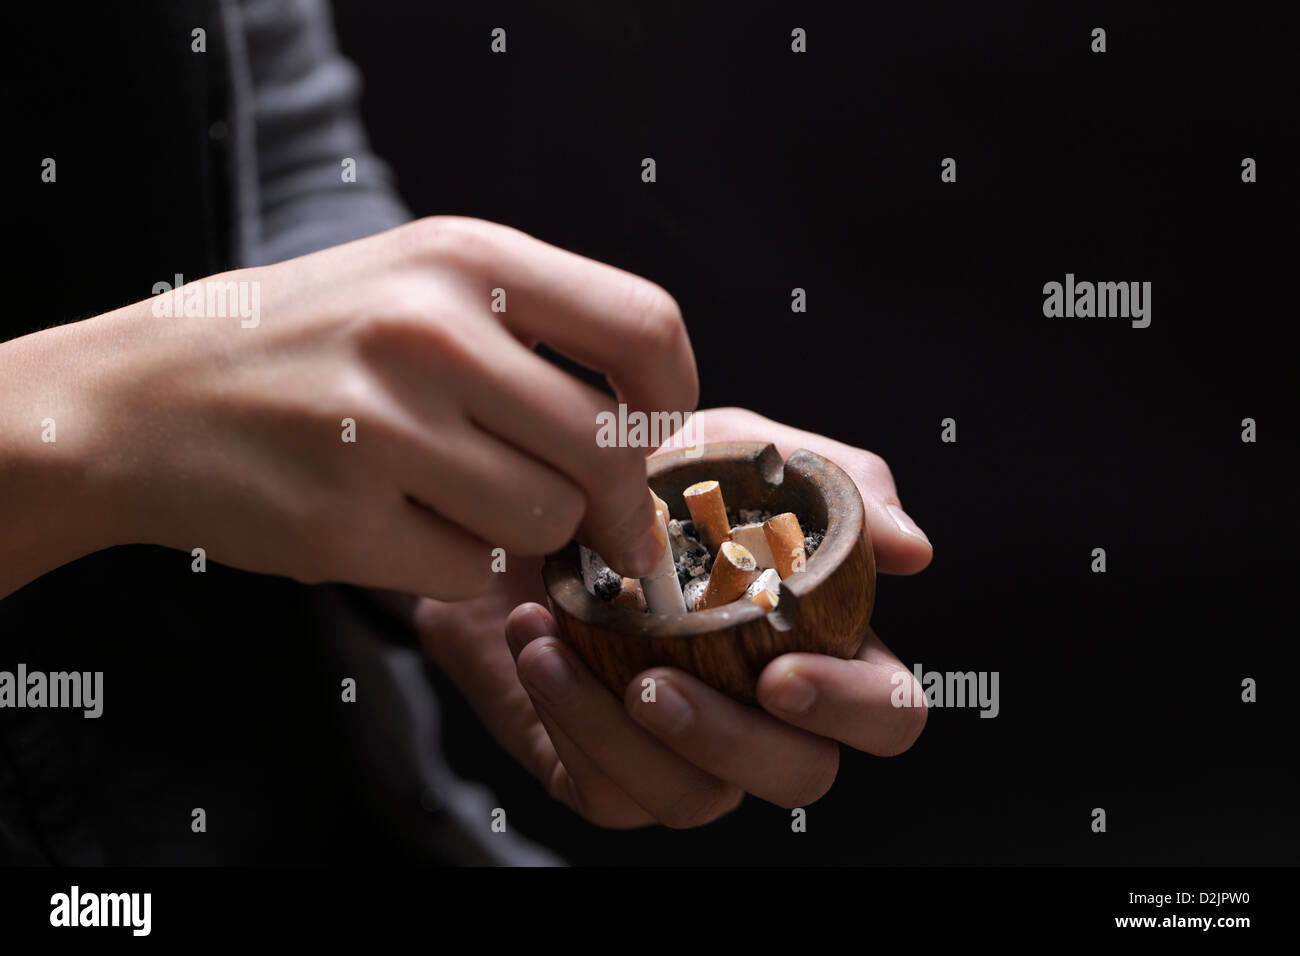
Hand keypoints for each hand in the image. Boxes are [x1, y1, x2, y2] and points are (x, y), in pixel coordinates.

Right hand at [0, 217, 696, 597]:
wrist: (138, 400)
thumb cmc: (305, 342)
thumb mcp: (419, 282)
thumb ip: (537, 332)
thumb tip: (655, 427)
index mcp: (464, 258)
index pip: (646, 328)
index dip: (674, 398)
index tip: (657, 435)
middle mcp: (430, 334)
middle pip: (611, 452)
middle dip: (617, 505)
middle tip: (599, 521)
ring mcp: (382, 430)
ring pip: (548, 523)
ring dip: (527, 533)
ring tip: (462, 500)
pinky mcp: (342, 522)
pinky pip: (470, 574)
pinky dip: (454, 566)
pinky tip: (399, 525)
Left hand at [418, 407, 931, 826]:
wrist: (534, 493)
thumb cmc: (652, 476)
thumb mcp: (737, 452)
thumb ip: (833, 483)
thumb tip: (915, 551)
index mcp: (820, 645)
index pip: (887, 712)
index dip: (853, 708)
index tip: (779, 673)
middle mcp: (763, 712)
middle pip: (803, 777)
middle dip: (736, 742)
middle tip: (654, 681)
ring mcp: (687, 753)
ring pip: (699, 800)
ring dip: (627, 733)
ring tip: (562, 643)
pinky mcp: (608, 774)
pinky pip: (612, 794)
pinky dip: (570, 721)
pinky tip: (536, 645)